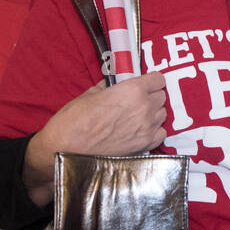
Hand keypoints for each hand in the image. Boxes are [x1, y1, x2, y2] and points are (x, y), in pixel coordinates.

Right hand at [23, 73, 167, 203]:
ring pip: (162, 114)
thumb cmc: (74, 120)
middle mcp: (144, 108)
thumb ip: (110, 87)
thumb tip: (114, 84)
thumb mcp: (90, 94)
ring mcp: (147, 128)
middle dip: (152, 95)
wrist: (67, 149)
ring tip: (137, 115)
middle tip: (138, 99)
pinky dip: (154, 130)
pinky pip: (160, 133)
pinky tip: (140, 129)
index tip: (146, 82)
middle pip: (161, 96)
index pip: (158, 79)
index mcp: (132, 90)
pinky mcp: (144, 145)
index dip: (151, 80)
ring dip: (153, 112)